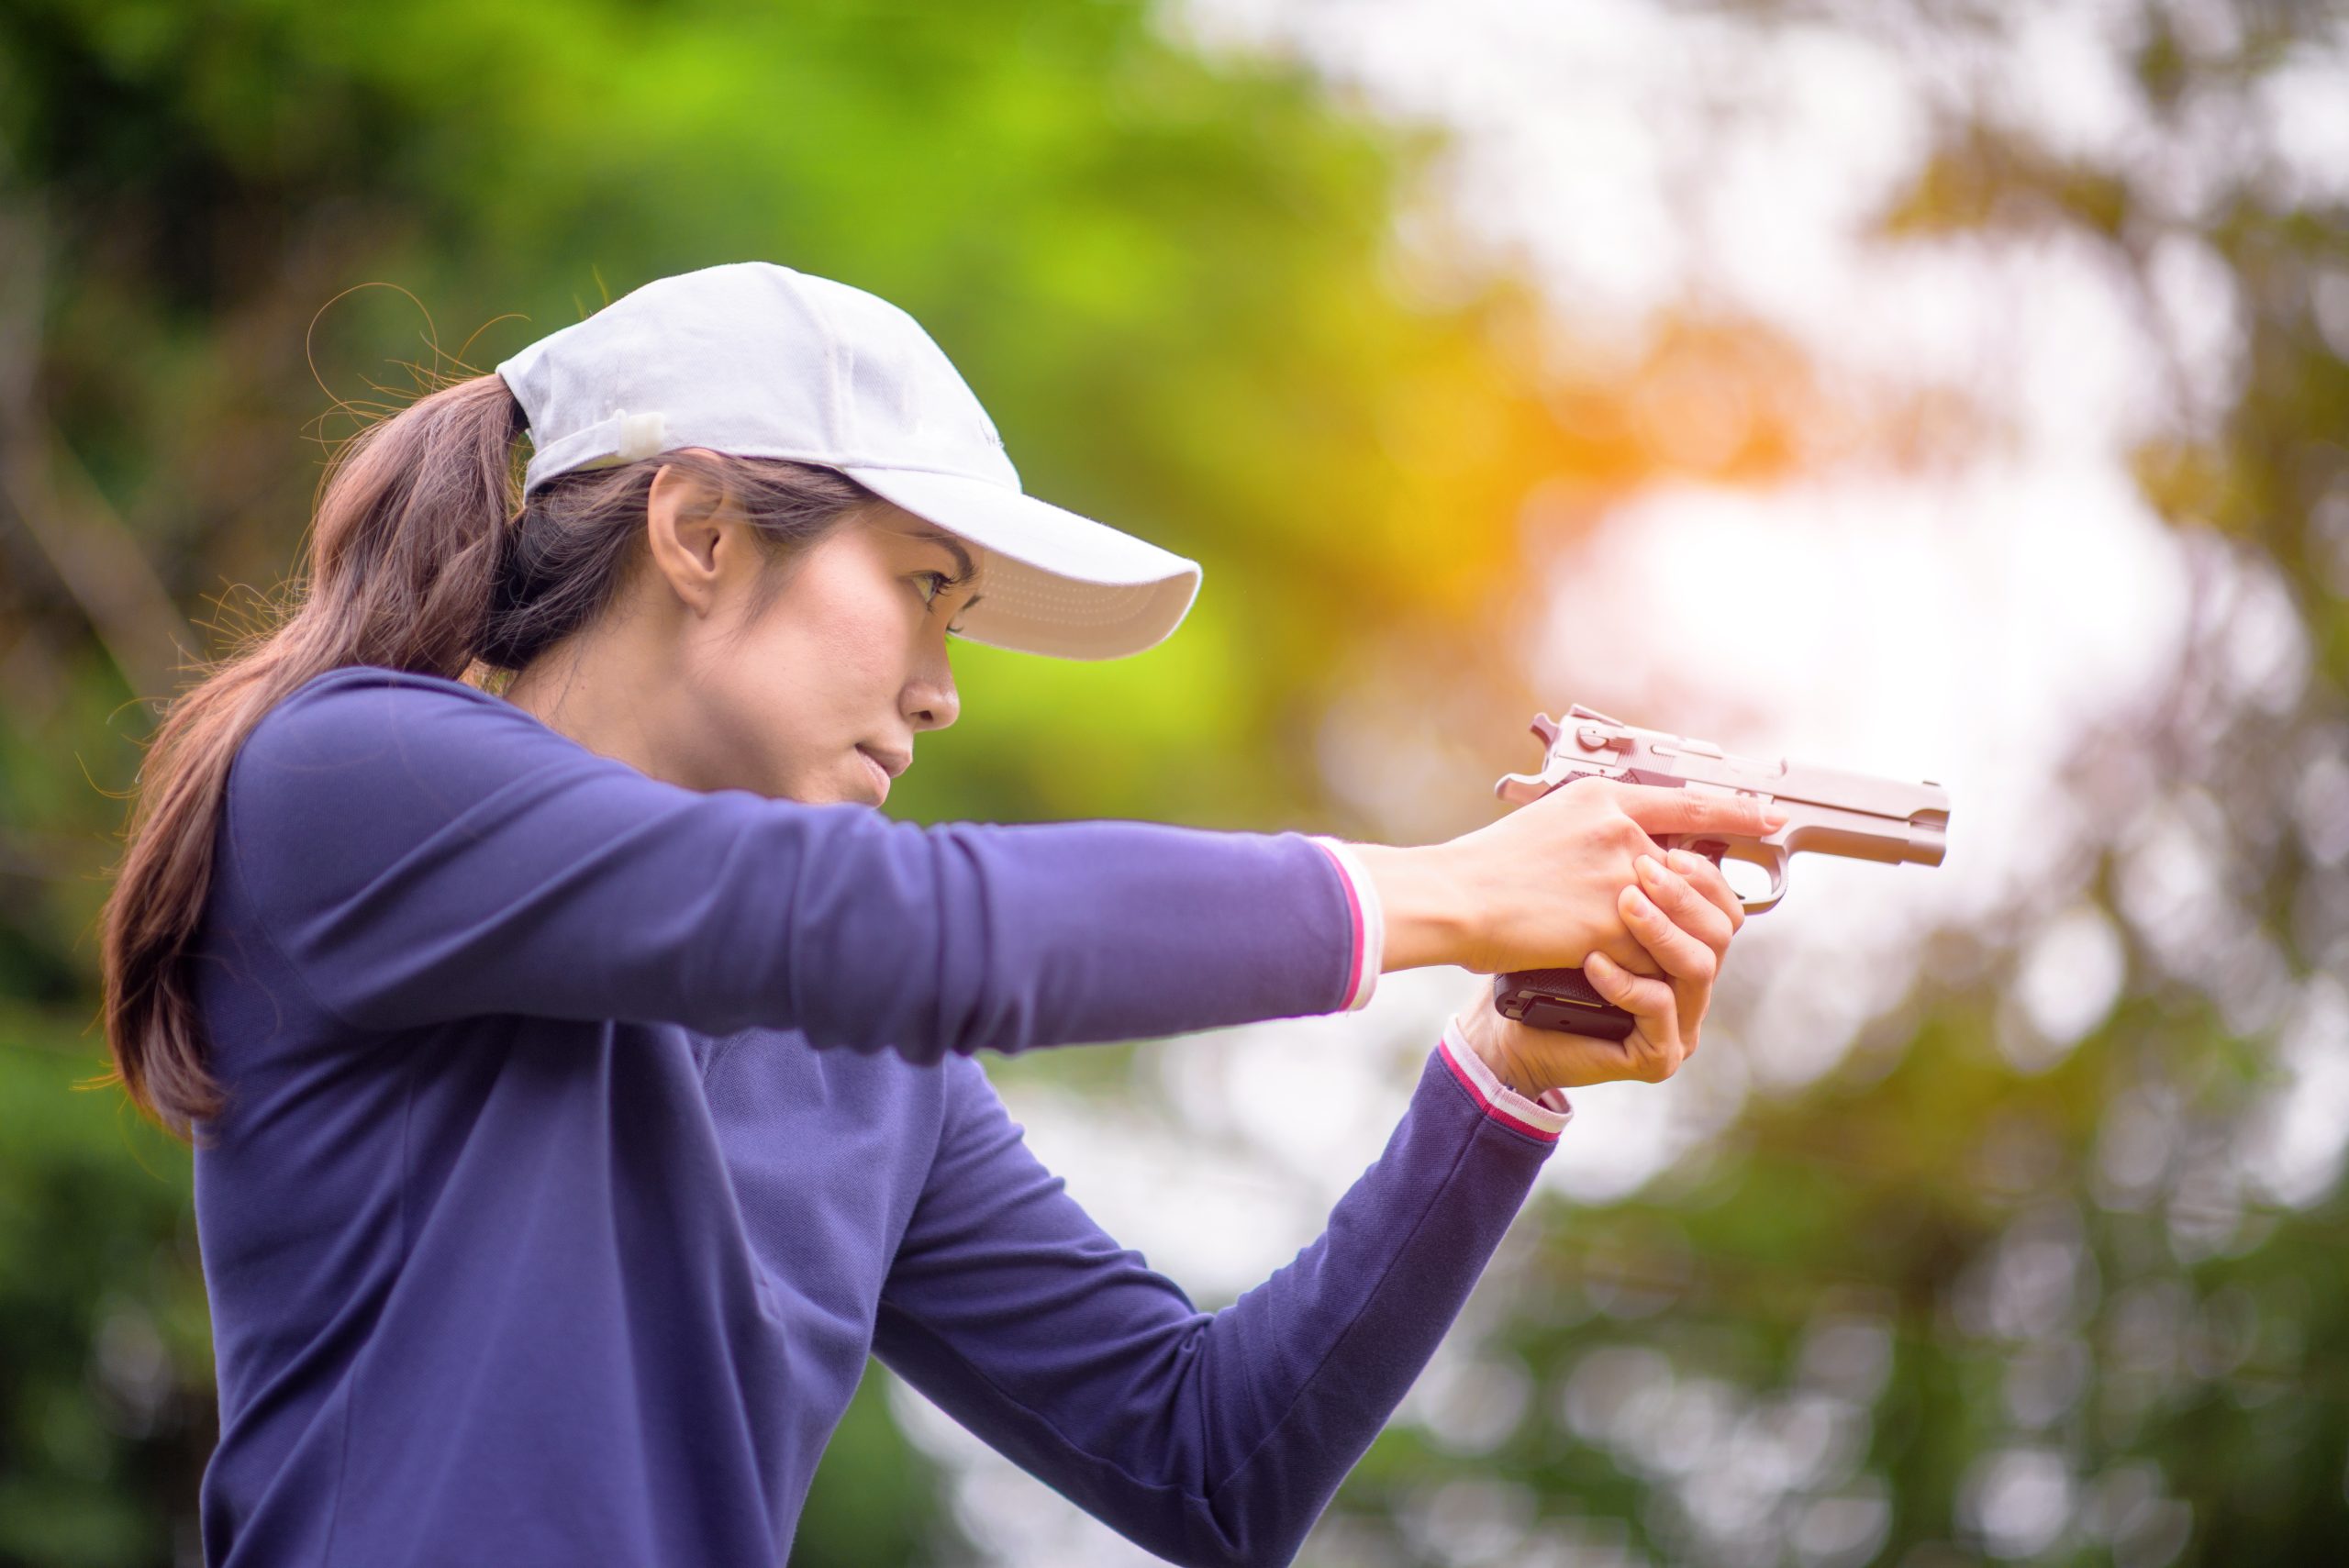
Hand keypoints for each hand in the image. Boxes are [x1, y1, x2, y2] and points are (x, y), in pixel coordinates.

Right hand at [1352, 778, 1783, 976]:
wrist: (1454, 898)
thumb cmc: (1482, 868)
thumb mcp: (1545, 824)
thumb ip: (1594, 834)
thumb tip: (1627, 854)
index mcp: (1602, 799)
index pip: (1688, 802)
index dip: (1735, 809)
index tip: (1767, 814)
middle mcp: (1620, 830)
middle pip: (1693, 869)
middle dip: (1701, 899)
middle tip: (1707, 912)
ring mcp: (1622, 875)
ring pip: (1678, 915)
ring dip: (1672, 940)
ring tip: (1661, 955)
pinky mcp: (1614, 922)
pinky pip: (1652, 953)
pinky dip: (1641, 969)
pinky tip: (1625, 975)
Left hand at [1449, 845, 1745, 1095]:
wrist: (1496, 1014)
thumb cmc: (1534, 950)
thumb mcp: (1585, 894)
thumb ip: (1624, 865)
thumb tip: (1655, 808)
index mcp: (1681, 943)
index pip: (1720, 901)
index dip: (1705, 872)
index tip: (1674, 847)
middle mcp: (1688, 982)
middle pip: (1722, 929)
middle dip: (1684, 895)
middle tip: (1643, 870)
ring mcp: (1679, 1021)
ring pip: (1700, 966)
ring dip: (1661, 931)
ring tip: (1622, 906)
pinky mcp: (1657, 1054)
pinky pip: (1659, 1008)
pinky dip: (1626, 981)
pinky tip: (1593, 961)